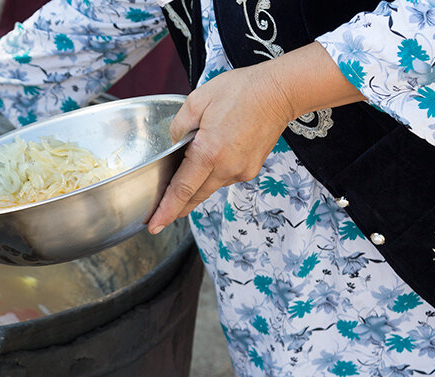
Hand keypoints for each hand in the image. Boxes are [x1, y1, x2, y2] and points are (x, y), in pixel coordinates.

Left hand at [146, 42, 364, 233]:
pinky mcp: (250, 170)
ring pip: (209, 187)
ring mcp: (241, 172)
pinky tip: (215, 155)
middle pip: (195, 196)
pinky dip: (214, 173)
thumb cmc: (240, 91)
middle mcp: (226, 168)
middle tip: (158, 218)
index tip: (154, 226)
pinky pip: (224, 178)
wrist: (279, 92)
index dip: (166, 210)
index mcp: (209, 152)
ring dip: (196, 184)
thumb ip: (179, 127)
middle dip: (176, 208)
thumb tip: (175, 145)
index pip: (182, 189)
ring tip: (191, 165)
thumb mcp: (197, 101)